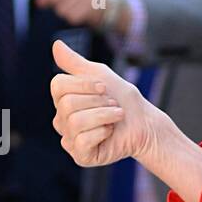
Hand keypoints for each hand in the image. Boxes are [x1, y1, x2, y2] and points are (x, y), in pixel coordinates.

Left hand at [31, 0, 110, 27]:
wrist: (108, 4)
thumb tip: (37, 2)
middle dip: (56, 3)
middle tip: (66, 3)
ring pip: (62, 9)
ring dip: (65, 12)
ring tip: (76, 7)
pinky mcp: (90, 7)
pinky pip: (70, 17)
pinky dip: (73, 18)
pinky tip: (80, 13)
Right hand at [50, 38, 152, 167]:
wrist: (145, 123)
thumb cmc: (123, 99)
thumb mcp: (101, 75)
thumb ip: (76, 63)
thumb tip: (55, 45)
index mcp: (63, 99)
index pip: (58, 86)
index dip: (84, 84)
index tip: (104, 87)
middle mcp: (62, 120)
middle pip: (67, 104)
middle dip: (98, 102)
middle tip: (113, 105)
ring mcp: (70, 139)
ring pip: (75, 122)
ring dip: (104, 116)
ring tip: (116, 117)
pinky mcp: (80, 156)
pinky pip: (82, 141)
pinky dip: (102, 133)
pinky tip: (110, 133)